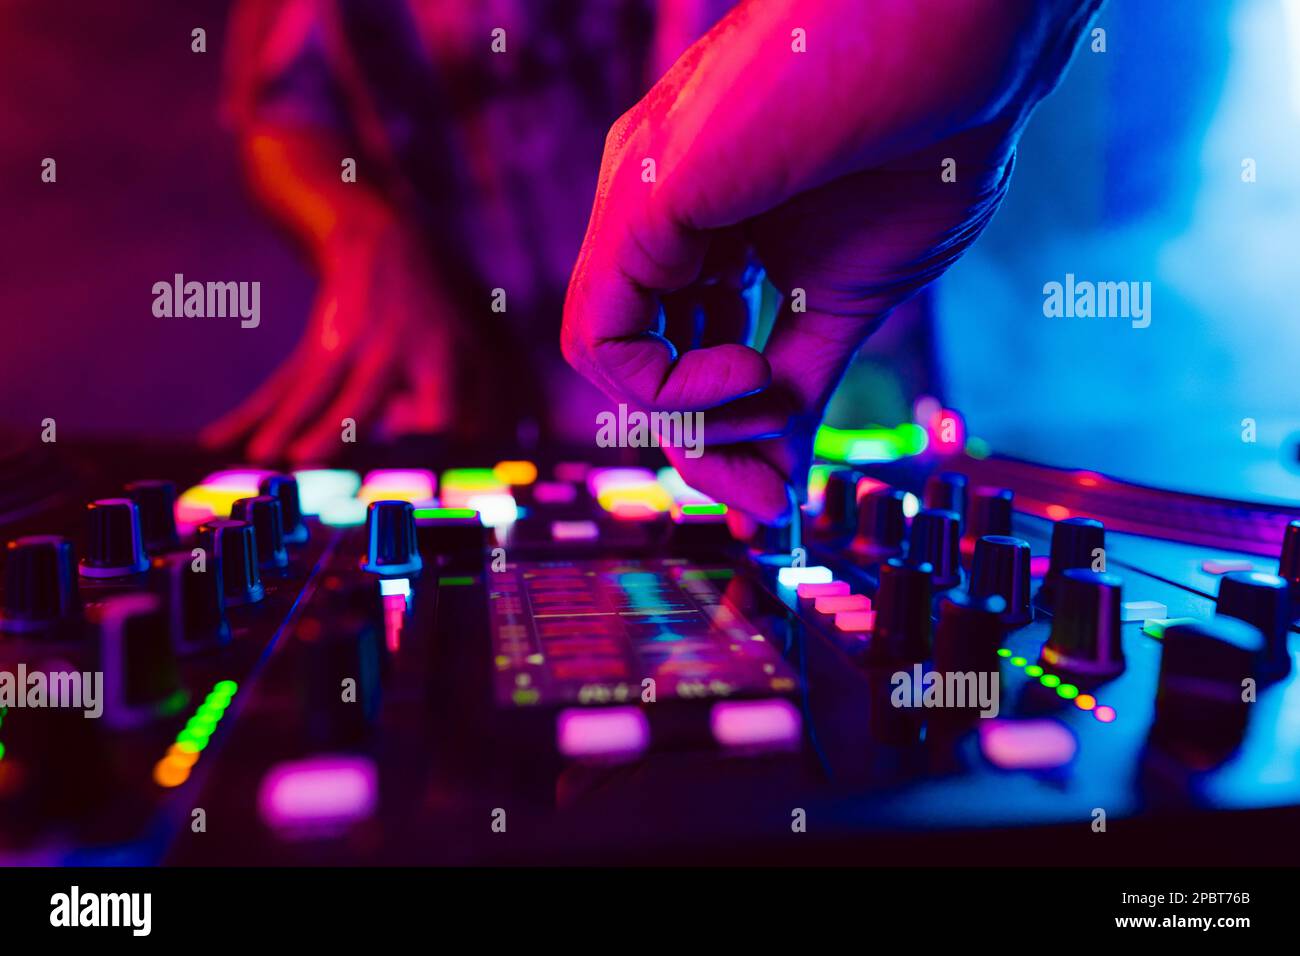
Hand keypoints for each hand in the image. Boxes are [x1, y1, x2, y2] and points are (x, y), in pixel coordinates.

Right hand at [200, 224, 455, 463]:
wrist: (377, 242)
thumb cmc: (426, 314)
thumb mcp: (460, 344)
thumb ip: (467, 400)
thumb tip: (468, 442)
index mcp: (435, 356)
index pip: (436, 403)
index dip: (427, 426)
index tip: (412, 449)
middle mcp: (390, 349)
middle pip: (360, 396)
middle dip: (330, 428)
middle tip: (303, 461)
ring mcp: (347, 342)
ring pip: (310, 388)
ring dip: (281, 422)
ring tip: (260, 455)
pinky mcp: (315, 345)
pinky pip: (282, 385)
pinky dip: (251, 413)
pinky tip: (217, 438)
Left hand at [563, 0, 1100, 525]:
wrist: (962, 46)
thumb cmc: (924, 145)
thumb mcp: (848, 301)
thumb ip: (798, 387)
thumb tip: (776, 488)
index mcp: (709, 228)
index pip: (680, 354)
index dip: (720, 434)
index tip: (773, 500)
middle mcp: (661, 215)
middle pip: (641, 368)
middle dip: (703, 448)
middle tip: (766, 495)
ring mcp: (643, 202)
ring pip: (611, 363)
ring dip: (694, 421)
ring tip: (770, 393)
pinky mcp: (641, 199)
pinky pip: (602, 340)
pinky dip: (669, 389)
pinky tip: (746, 369)